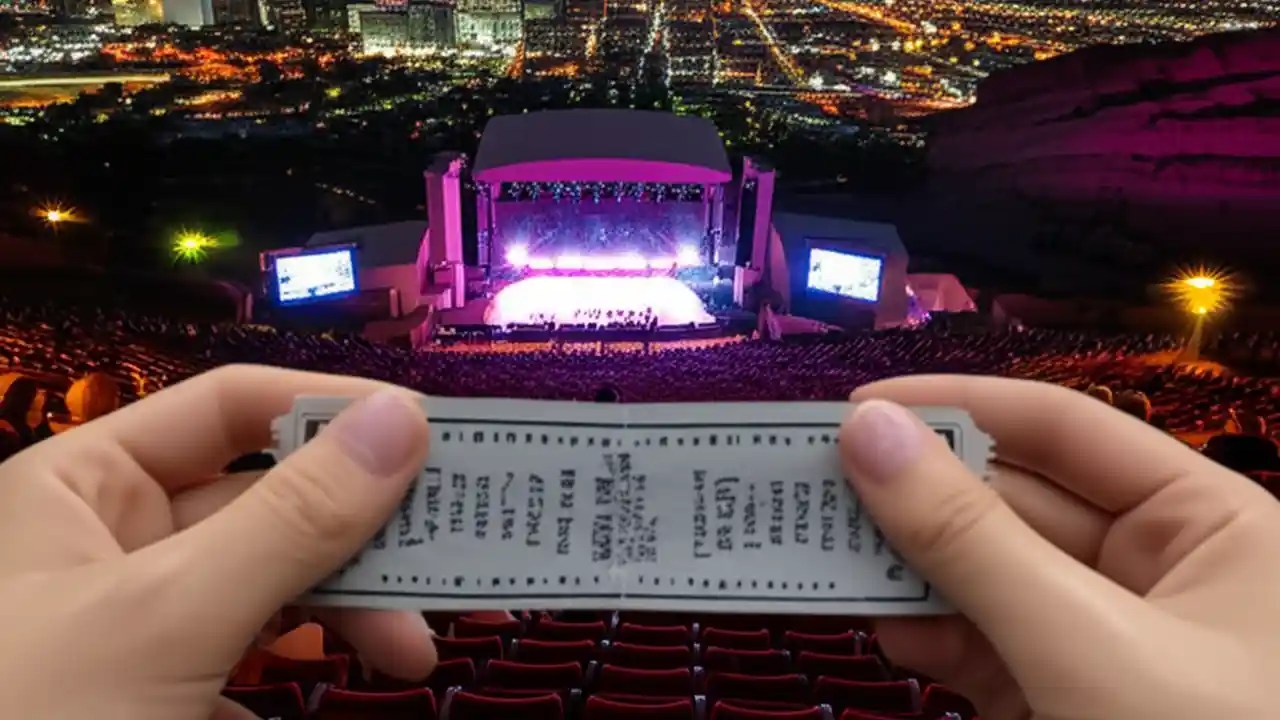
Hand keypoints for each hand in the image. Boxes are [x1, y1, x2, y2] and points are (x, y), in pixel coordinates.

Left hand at [0, 365, 436, 719]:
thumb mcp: (169, 618)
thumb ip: (292, 519)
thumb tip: (401, 419)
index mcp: (80, 486)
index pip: (229, 409)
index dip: (333, 410)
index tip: (436, 438)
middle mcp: (111, 540)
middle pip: (270, 500)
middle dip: (361, 537)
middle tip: (450, 563)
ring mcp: (139, 622)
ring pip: (276, 580)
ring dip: (352, 609)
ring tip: (410, 655)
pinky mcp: (162, 691)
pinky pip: (257, 651)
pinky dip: (306, 666)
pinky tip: (339, 687)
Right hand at [839, 375, 1279, 719]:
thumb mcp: (1085, 648)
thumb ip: (971, 540)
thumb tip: (866, 435)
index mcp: (1209, 524)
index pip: (1065, 430)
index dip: (958, 409)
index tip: (853, 412)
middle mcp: (1164, 568)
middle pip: (1016, 503)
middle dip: (918, 500)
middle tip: (812, 490)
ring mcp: (1115, 640)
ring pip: (993, 577)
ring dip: (912, 572)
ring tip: (828, 561)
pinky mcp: (1075, 700)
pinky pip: (995, 645)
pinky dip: (937, 638)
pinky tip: (888, 630)